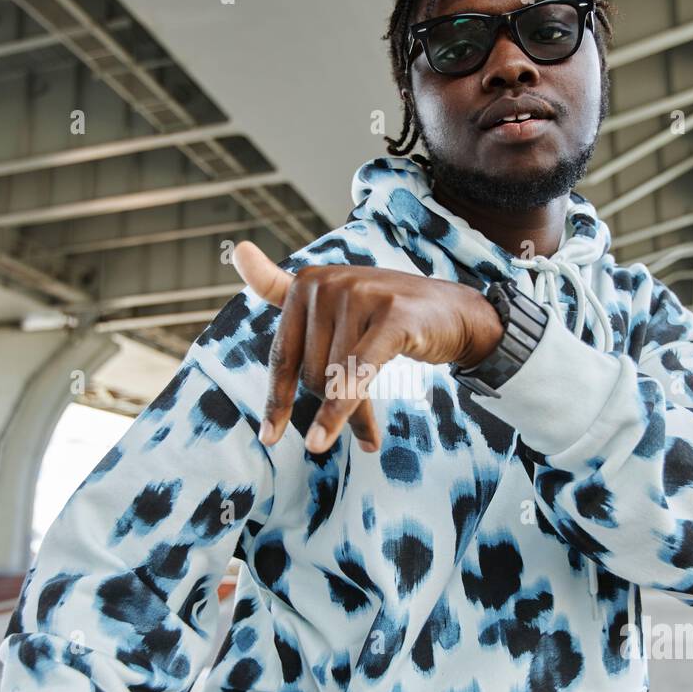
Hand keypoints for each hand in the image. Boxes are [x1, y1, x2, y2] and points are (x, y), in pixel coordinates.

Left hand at [230, 241, 504, 452]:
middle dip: (332, 409)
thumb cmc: (387, 316)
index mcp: (307, 283)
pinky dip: (350, 408)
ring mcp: (361, 295)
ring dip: (355, 418)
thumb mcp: (334, 301)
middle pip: (314, 373)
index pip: (284, 356)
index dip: (277, 400)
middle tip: (361, 430)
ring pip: (338, 379)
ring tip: (370, 437)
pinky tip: (362, 441)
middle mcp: (329, 284)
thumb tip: (238, 250)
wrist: (455, 312)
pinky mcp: (393, 316)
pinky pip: (360, 372)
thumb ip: (281, 285)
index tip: (269, 438)